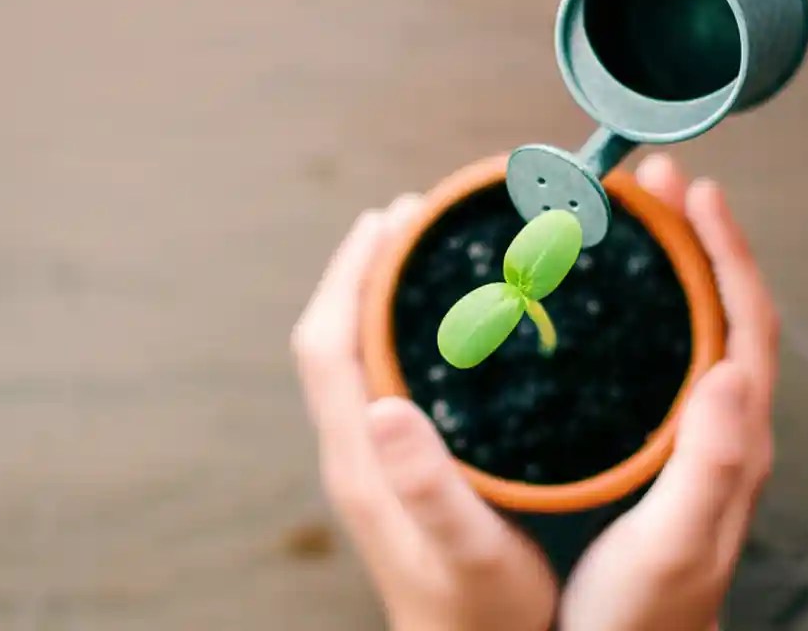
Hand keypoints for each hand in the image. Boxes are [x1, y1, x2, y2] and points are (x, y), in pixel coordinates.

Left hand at [291, 195, 557, 630]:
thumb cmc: (481, 610)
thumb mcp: (464, 551)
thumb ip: (426, 485)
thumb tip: (385, 405)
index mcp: (359, 459)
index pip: (327, 344)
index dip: (348, 274)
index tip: (390, 218)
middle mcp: (353, 451)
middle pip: (335, 338)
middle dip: (364, 268)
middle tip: (416, 216)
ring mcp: (369, 460)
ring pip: (356, 355)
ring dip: (380, 295)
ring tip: (427, 252)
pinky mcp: (392, 468)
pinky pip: (382, 377)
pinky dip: (403, 332)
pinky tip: (449, 328)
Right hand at [559, 153, 778, 630]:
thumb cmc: (644, 613)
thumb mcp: (675, 543)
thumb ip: (711, 465)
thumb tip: (734, 370)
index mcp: (735, 439)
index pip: (747, 323)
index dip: (726, 251)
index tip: (694, 191)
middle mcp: (718, 427)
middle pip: (720, 310)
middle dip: (694, 236)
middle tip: (651, 180)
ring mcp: (683, 435)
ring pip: (686, 329)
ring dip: (667, 265)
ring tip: (626, 217)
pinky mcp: (647, 446)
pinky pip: (651, 360)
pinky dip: (634, 313)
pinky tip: (592, 303)